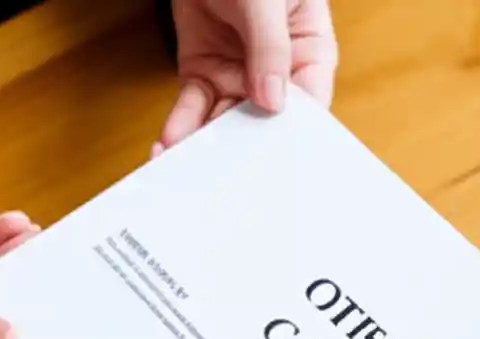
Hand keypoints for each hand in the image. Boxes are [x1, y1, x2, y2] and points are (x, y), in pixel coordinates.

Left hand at [156, 0, 336, 155]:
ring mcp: (239, 76)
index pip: (310, 105)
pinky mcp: (204, 73)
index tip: (277, 162)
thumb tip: (273, 100)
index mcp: (310, 53)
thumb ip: (270, 46)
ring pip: (224, 123)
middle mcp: (276, 73)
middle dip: (244, 152)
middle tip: (226, 180)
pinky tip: (168, 145)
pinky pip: (193, 107)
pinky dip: (179, 127)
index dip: (296, 136)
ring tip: (187, 170)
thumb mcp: (267, 0)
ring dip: (205, 148)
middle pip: (265, 123)